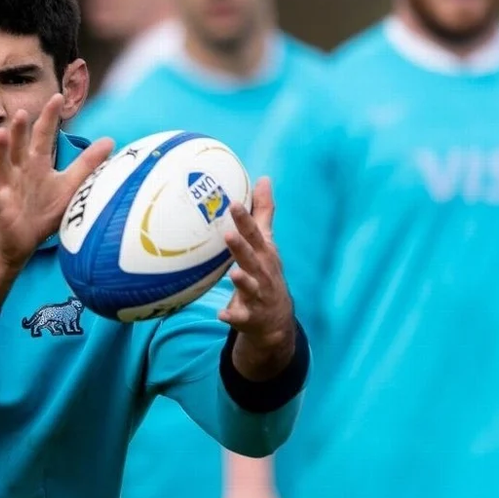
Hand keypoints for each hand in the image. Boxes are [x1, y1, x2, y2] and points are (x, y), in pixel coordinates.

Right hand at [0, 93, 112, 266]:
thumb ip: (87, 164)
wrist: (23, 240)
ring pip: (1, 165)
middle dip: (19, 130)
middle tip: (21, 112)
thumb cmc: (45, 209)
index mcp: (37, 163)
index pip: (43, 135)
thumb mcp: (69, 185)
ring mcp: (6, 186)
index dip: (49, 117)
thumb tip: (110, 140)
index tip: (57, 97)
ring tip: (0, 135)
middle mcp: (19, 170)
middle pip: (19, 146)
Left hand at [219, 177, 295, 377]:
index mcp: (264, 253)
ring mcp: (258, 295)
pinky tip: (222, 314)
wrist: (276, 318)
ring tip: (233, 274)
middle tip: (228, 233)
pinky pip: (240, 317)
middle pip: (252, 258)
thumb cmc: (266, 271)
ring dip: (243, 281)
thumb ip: (263, 212)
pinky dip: (232, 316)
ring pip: (250, 287)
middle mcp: (263, 273)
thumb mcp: (267, 242)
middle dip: (241, 247)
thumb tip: (263, 179)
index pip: (254, 233)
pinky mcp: (249, 316)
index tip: (233, 203)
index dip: (244, 219)